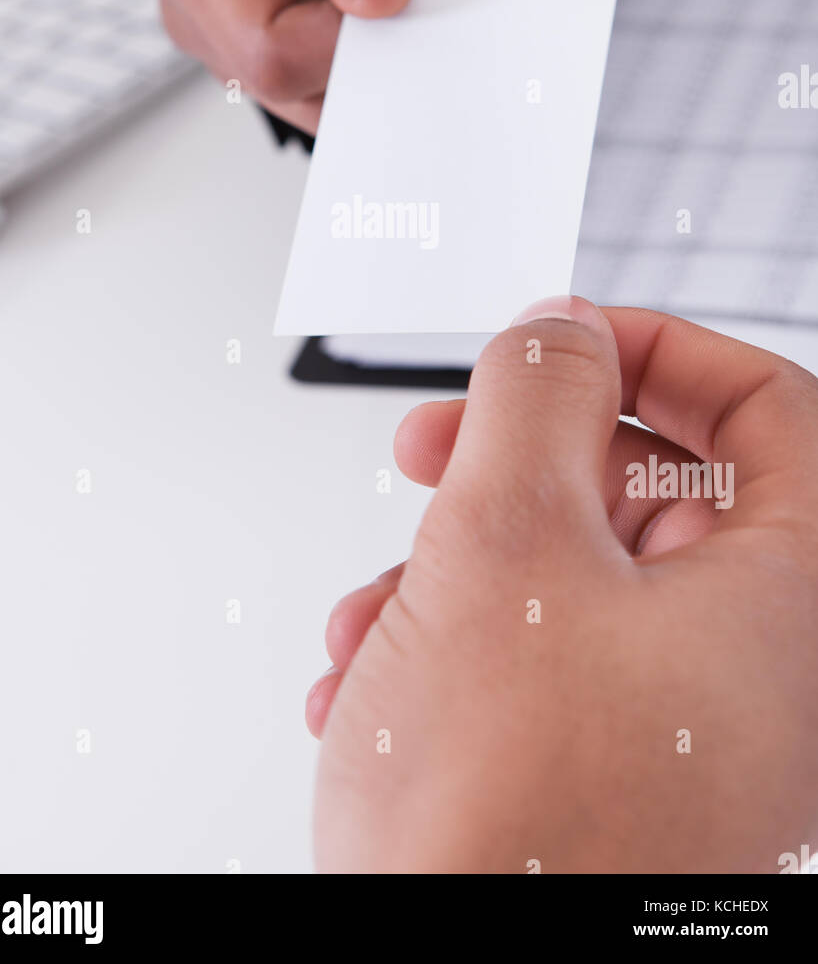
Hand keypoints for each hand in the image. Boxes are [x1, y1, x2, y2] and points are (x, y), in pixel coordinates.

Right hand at [139, 0, 492, 134]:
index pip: (266, 50)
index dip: (353, 35)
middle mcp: (209, 5)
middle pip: (305, 83)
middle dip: (391, 28)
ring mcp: (255, 31)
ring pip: (344, 92)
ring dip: (414, 28)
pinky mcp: (305, 41)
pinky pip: (370, 73)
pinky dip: (422, 26)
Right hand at [309, 298, 817, 872]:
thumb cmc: (507, 820)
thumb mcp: (506, 542)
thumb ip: (537, 397)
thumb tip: (560, 328)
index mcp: (792, 602)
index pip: (773, 409)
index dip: (658, 350)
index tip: (561, 342)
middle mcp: (766, 672)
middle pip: (656, 491)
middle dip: (521, 461)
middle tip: (437, 450)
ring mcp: (696, 735)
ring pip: (581, 582)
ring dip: (461, 567)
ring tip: (375, 610)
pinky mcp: (622, 781)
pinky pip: (551, 667)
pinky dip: (461, 648)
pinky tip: (374, 677)